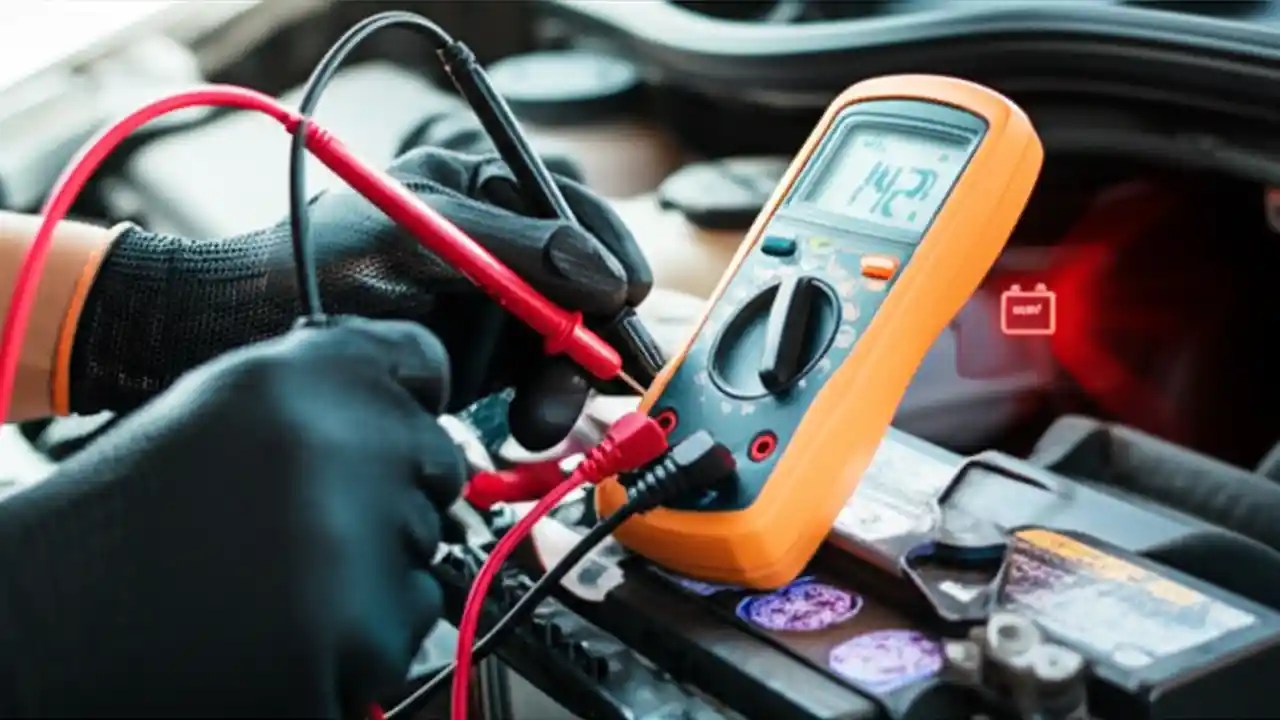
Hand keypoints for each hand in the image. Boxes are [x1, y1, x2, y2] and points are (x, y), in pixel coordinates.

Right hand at [0, 318, 463, 716]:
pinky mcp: (365, 630)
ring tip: (273, 577)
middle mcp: (350, 439)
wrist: (52, 617)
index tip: (400, 428)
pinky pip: (408, 620)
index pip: (424, 363)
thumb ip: (330, 390)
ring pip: (424, 547)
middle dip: (389, 496)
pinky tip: (282, 625)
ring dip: (372, 567)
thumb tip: (418, 401)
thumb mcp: (226, 404)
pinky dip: (364, 632)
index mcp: (312, 370)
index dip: (413, 402)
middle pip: (435, 464)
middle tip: (300, 527)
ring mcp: (363, 538)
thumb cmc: (129, 512)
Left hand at [69, 148, 651, 415]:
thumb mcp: (414, 241)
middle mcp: (495, 249)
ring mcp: (489, 308)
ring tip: (537, 425)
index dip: (609, 253)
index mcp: (479, 193)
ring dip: (564, 386)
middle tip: (594, 376)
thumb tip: (603, 275)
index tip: (627, 296)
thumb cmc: (311, 266)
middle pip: (580, 287)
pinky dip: (541, 408)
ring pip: (564, 344)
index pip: (570, 212)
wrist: (236, 338)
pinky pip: (534, 383)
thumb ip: (511, 250)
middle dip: (587, 338)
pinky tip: (527, 429)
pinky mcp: (478, 363)